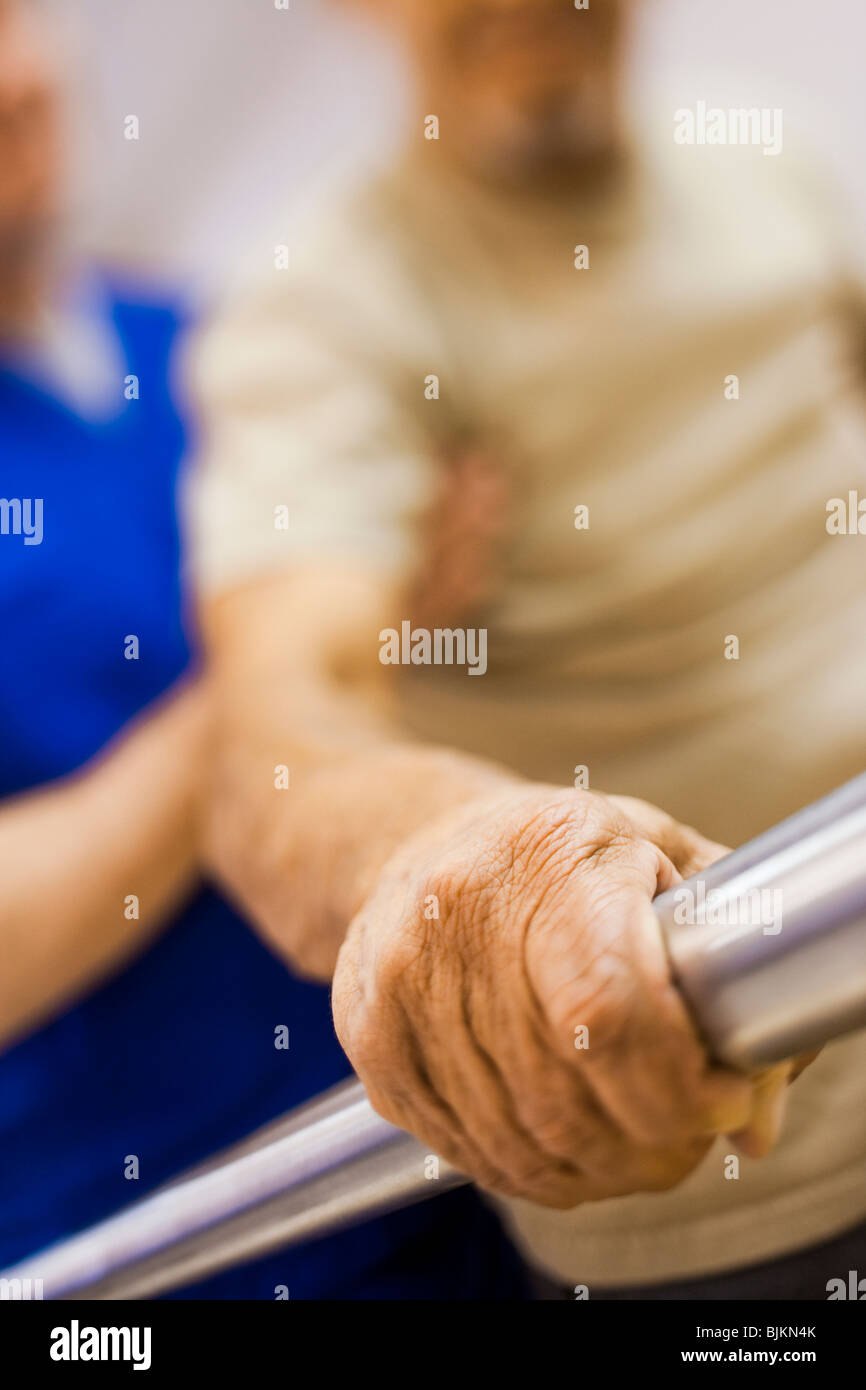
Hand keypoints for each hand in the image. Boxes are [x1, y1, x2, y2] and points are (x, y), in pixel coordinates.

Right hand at [333, 786, 783, 1208]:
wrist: (420, 840)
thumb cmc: (562, 854)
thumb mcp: (665, 860)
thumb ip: (733, 966)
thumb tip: (757, 1113)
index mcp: (548, 853)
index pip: (610, 1009)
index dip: (675, 1083)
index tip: (721, 1097)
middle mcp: (457, 913)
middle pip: (568, 1096)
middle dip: (652, 1142)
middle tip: (690, 1132)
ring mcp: (398, 981)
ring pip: (520, 1140)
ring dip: (598, 1167)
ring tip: (635, 1138)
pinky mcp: (369, 1038)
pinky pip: (466, 1150)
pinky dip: (532, 1168)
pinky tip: (566, 1138)